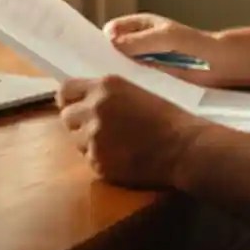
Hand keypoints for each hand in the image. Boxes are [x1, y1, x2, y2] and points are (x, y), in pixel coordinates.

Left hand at [56, 75, 206, 187]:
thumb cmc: (168, 118)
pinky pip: (89, 160)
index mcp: (105, 86)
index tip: (75, 106)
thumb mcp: (134, 92)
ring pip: (76, 141)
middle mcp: (94, 109)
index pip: (65, 90)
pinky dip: (101, 160)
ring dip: (89, 143)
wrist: (184, 147)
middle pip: (66, 117)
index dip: (69, 100)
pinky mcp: (98, 163)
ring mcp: (94, 138)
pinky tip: (123, 158)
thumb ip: (107, 95)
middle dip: (78, 123)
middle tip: (98, 129)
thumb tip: (84, 100)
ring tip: (115, 144)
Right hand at [103, 13, 223, 84]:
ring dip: (118, 73)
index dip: (102, 41)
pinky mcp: (150, 75)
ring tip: (112, 85)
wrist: (216, 63)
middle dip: (107, 59)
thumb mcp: (165, 38)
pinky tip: (126, 91)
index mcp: (140, 24)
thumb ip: (139, 40)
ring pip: (122, 65)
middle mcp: (139, 40)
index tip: (96, 55)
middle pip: (113, 49)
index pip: (111, 30)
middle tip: (102, 74)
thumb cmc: (194, 44)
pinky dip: (129, 84)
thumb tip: (112, 43)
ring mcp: (144, 59)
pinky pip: (134, 79)